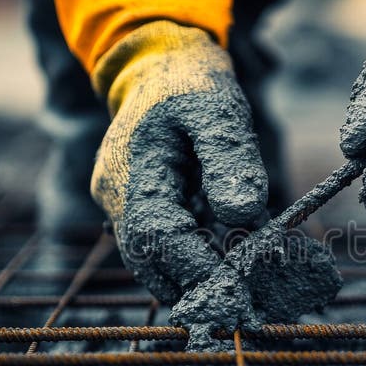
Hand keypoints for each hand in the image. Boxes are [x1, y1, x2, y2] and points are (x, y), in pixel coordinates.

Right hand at [91, 20, 267, 302]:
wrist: (158, 63)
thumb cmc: (192, 82)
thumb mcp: (219, 108)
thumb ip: (230, 158)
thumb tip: (241, 215)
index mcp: (131, 170)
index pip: (158, 238)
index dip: (197, 268)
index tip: (241, 287)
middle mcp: (115, 194)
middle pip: (149, 262)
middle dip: (197, 286)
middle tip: (248, 302)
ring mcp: (120, 204)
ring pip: (153, 261)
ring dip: (196, 277)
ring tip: (249, 283)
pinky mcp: (136, 208)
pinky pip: (161, 246)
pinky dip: (194, 259)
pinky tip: (234, 258)